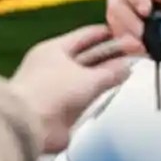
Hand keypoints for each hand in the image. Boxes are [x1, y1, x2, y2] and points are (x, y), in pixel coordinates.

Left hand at [9, 25, 131, 152]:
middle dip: (109, 56)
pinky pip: (82, 99)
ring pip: (85, 79)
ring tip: (123, 74)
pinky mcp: (58, 110)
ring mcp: (54, 89)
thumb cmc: (46, 94)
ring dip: (102, 78)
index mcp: (53, 50)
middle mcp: (51, 67)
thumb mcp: (88, 79)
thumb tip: (125, 67)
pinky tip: (106, 97)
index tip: (124, 35)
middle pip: (87, 57)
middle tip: (131, 55)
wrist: (29, 126)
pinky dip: (95, 97)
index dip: (106, 34)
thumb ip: (111, 73)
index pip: (85, 36)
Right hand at [106, 0, 160, 54]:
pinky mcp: (118, 31)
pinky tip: (142, 49)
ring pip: (116, 26)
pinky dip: (130, 46)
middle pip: (116, 8)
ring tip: (145, 44)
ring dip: (131, 37)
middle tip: (146, 33)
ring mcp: (115, 13)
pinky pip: (119, 40)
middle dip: (133, 23)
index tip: (147, 10)